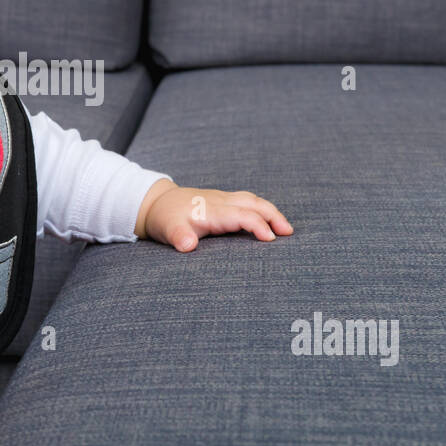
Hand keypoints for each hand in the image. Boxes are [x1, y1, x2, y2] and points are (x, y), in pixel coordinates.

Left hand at [138, 180, 292, 251]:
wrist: (157, 202)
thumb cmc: (165, 218)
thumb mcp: (166, 229)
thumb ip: (178, 237)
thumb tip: (187, 246)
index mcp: (210, 210)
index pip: (240, 215)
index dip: (257, 225)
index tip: (270, 239)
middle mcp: (220, 202)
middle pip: (253, 203)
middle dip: (273, 215)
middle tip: (289, 233)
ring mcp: (223, 199)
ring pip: (252, 200)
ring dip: (271, 211)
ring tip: (285, 229)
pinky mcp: (223, 200)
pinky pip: (247, 201)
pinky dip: (262, 209)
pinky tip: (270, 220)